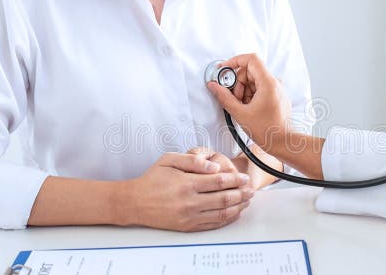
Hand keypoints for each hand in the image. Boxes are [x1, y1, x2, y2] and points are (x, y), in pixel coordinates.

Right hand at [125, 151, 253, 231]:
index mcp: (187, 183)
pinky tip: (234, 213)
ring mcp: (189, 216)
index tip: (244, 178)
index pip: (219, 181)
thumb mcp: (169, 160)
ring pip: (221, 213)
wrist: (135, 203)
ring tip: (246, 201)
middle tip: (251, 190)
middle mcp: (190, 201)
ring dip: (238, 207)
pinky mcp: (188, 226)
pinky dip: (227, 219)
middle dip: (241, 193)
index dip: (235, 179)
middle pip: (224, 198)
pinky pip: (213, 224)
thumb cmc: (152, 179)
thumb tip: (214, 166)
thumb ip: (193, 161)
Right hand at [207, 54, 291, 149]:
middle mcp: (275, 83)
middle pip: (249, 71)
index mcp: (268, 83)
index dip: (234, 61)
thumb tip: (214, 86)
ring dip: (243, 91)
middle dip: (238, 83)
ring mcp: (276, 89)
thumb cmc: (267, 131)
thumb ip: (224, 97)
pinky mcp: (276, 95)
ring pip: (253, 80)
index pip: (251, 59)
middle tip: (234, 99)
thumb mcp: (240, 113)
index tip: (224, 69)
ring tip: (243, 107)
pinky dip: (250, 95)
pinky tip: (248, 108)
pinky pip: (259, 88)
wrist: (283, 143)